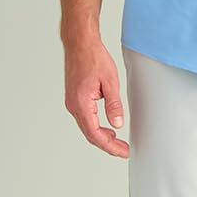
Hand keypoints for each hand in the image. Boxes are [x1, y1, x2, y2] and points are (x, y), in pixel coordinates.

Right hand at [64, 37, 128, 157]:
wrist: (80, 44)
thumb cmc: (93, 58)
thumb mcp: (110, 82)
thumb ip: (114, 105)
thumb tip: (117, 124)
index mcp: (81, 103)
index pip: (95, 134)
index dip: (110, 146)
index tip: (123, 152)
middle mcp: (73, 106)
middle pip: (90, 134)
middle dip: (108, 145)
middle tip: (124, 150)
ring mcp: (72, 103)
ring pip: (87, 127)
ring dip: (102, 136)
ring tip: (118, 141)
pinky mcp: (74, 99)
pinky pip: (85, 119)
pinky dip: (96, 127)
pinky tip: (107, 127)